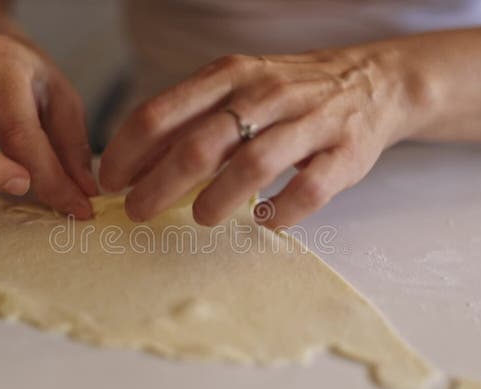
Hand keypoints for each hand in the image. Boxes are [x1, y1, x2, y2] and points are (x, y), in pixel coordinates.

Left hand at [100, 49, 428, 227]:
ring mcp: (309, 123)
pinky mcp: (344, 154)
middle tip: (139, 211)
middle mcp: (266, 94)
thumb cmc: (287, 92)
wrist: (371, 81)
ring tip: (200, 218)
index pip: (161, 113)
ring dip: (217, 199)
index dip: (127, 152)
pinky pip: (309, 190)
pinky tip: (264, 220)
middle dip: (159, 185)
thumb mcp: (236, 86)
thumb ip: (190, 117)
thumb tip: (133, 162)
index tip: (110, 182)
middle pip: (200, 144)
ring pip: (253, 164)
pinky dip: (282, 211)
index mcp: (229, 76)